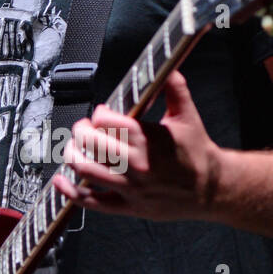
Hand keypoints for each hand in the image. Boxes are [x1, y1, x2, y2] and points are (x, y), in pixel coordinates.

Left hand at [52, 71, 222, 220]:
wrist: (211, 189)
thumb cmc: (197, 153)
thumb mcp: (187, 116)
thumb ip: (174, 88)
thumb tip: (166, 66)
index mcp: (149, 140)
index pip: (107, 122)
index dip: (99, 114)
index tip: (102, 114)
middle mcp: (137, 165)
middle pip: (91, 144)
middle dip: (81, 131)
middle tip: (83, 128)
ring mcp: (131, 188)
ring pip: (86, 171)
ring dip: (72, 156)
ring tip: (74, 148)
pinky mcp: (128, 206)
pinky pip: (92, 203)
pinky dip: (70, 192)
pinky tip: (60, 182)